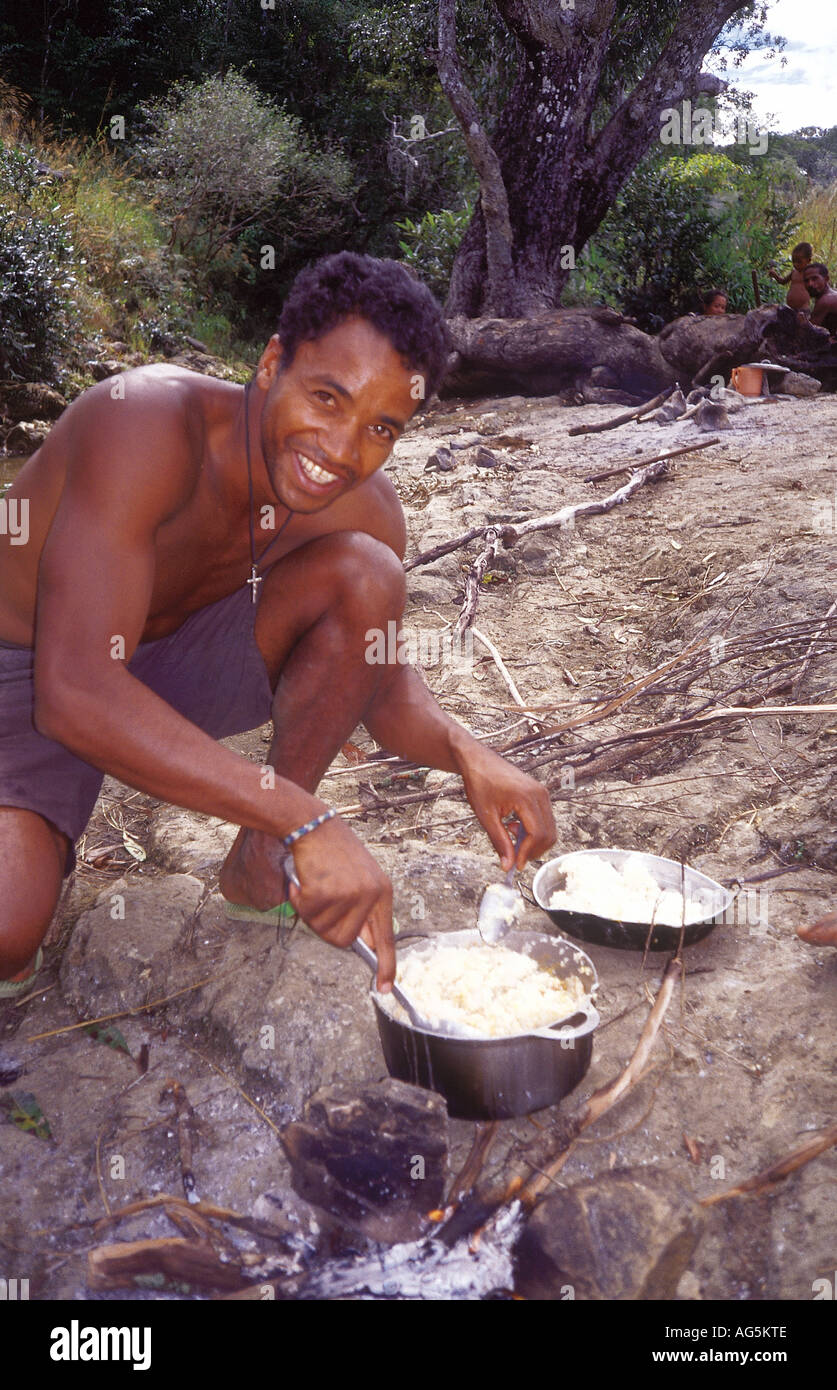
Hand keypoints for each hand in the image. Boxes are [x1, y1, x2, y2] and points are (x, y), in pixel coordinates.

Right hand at [287, 818, 395, 989]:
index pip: (386, 937)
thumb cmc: (333, 852)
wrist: (313, 824)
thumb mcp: (360, 878)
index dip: (386, 965)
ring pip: (323, 930)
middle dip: (326, 929)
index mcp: (382, 892)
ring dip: (311, 913)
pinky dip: (298, 900)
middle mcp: (370, 895)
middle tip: (320, 904)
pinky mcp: (326, 892)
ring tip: (314, 887)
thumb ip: (362, 909)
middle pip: (344, 941)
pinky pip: (306, 914)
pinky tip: (302, 881)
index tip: (384, 988)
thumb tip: (362, 944)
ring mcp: (349, 894)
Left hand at [454, 740, 555, 871]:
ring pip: (549, 829)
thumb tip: (508, 866)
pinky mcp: (540, 793)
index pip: (537, 834)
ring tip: (509, 835)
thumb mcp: (486, 816)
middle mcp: (540, 794)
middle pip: (548, 834)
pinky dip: (533, 830)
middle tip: (513, 857)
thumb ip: (499, 842)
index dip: (527, 853)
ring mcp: (542, 793)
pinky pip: (544, 819)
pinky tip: (513, 826)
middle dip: (533, 851)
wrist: (478, 760)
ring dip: (533, 841)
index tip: (515, 865)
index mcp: (527, 798)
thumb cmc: (479, 783)